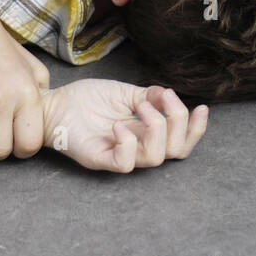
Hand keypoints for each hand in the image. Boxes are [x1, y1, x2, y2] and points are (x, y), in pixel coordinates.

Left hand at [42, 78, 208, 172]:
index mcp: (146, 133)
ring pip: (154, 158)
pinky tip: (118, 125)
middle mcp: (137, 148)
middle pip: (175, 152)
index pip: (181, 143)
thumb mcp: (125, 92)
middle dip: (178, 124)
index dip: (196, 130)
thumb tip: (169, 95)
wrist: (54, 103)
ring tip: (140, 108)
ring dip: (155, 128)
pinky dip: (128, 143)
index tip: (201, 108)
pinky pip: (124, 163)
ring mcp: (118, 155)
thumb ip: (150, 96)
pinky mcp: (99, 159)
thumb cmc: (87, 99)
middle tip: (162, 100)